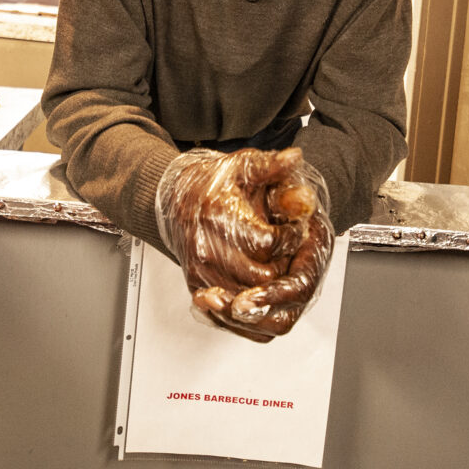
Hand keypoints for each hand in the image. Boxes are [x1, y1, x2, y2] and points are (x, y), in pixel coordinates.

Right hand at [156, 147, 334, 341]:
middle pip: (261, 276)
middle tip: (291, 251)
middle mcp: (206, 247)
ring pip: (246, 297)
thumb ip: (271, 166)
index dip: (290, 237)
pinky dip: (249, 305)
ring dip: (270, 288)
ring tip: (279, 265)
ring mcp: (200, 269)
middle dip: (284, 265)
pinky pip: (228, 309)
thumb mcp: (242, 166)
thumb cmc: (209, 182)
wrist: (172, 197)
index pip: (268, 243)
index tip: (296, 228)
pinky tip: (261, 289)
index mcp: (219, 215)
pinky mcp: (196, 284)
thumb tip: (295, 158)